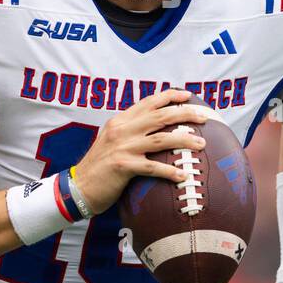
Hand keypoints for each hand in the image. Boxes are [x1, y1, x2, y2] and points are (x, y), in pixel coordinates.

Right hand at [72, 88, 208, 214]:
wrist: (78, 187)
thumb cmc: (98, 167)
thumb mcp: (111, 141)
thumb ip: (129, 131)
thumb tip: (154, 129)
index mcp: (120, 121)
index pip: (148, 102)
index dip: (169, 96)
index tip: (187, 95)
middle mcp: (122, 130)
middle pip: (160, 116)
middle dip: (185, 113)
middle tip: (204, 116)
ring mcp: (123, 147)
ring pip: (161, 139)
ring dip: (184, 140)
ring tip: (202, 143)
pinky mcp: (123, 166)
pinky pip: (153, 167)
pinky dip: (170, 171)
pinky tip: (183, 175)